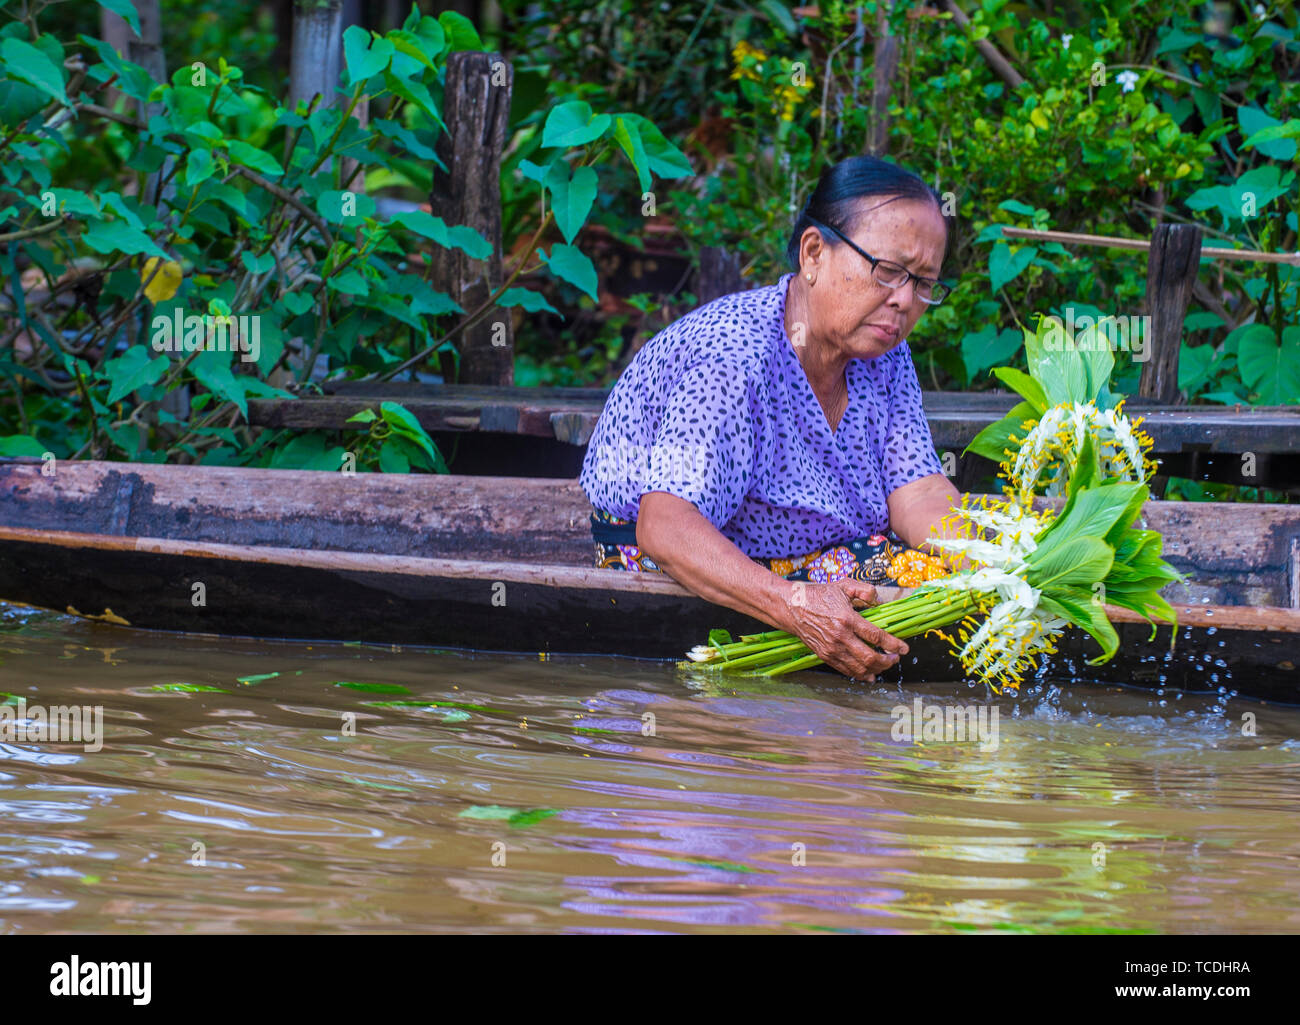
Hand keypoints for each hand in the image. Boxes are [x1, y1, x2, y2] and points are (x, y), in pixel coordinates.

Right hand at [778, 578, 908, 680]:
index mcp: (847, 619)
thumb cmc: (818, 595)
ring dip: (876, 669)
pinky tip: (870, 674)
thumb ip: (864, 590)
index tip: (904, 648)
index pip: (876, 637)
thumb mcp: (842, 585)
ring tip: (885, 664)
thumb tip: (879, 601)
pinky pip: (845, 670)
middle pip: (870, 657)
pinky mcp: (824, 655)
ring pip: (859, 667)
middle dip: (888, 660)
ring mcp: (832, 649)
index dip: (894, 644)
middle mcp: (840, 637)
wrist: (791, 607)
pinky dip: (860, 675)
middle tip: (895, 657)